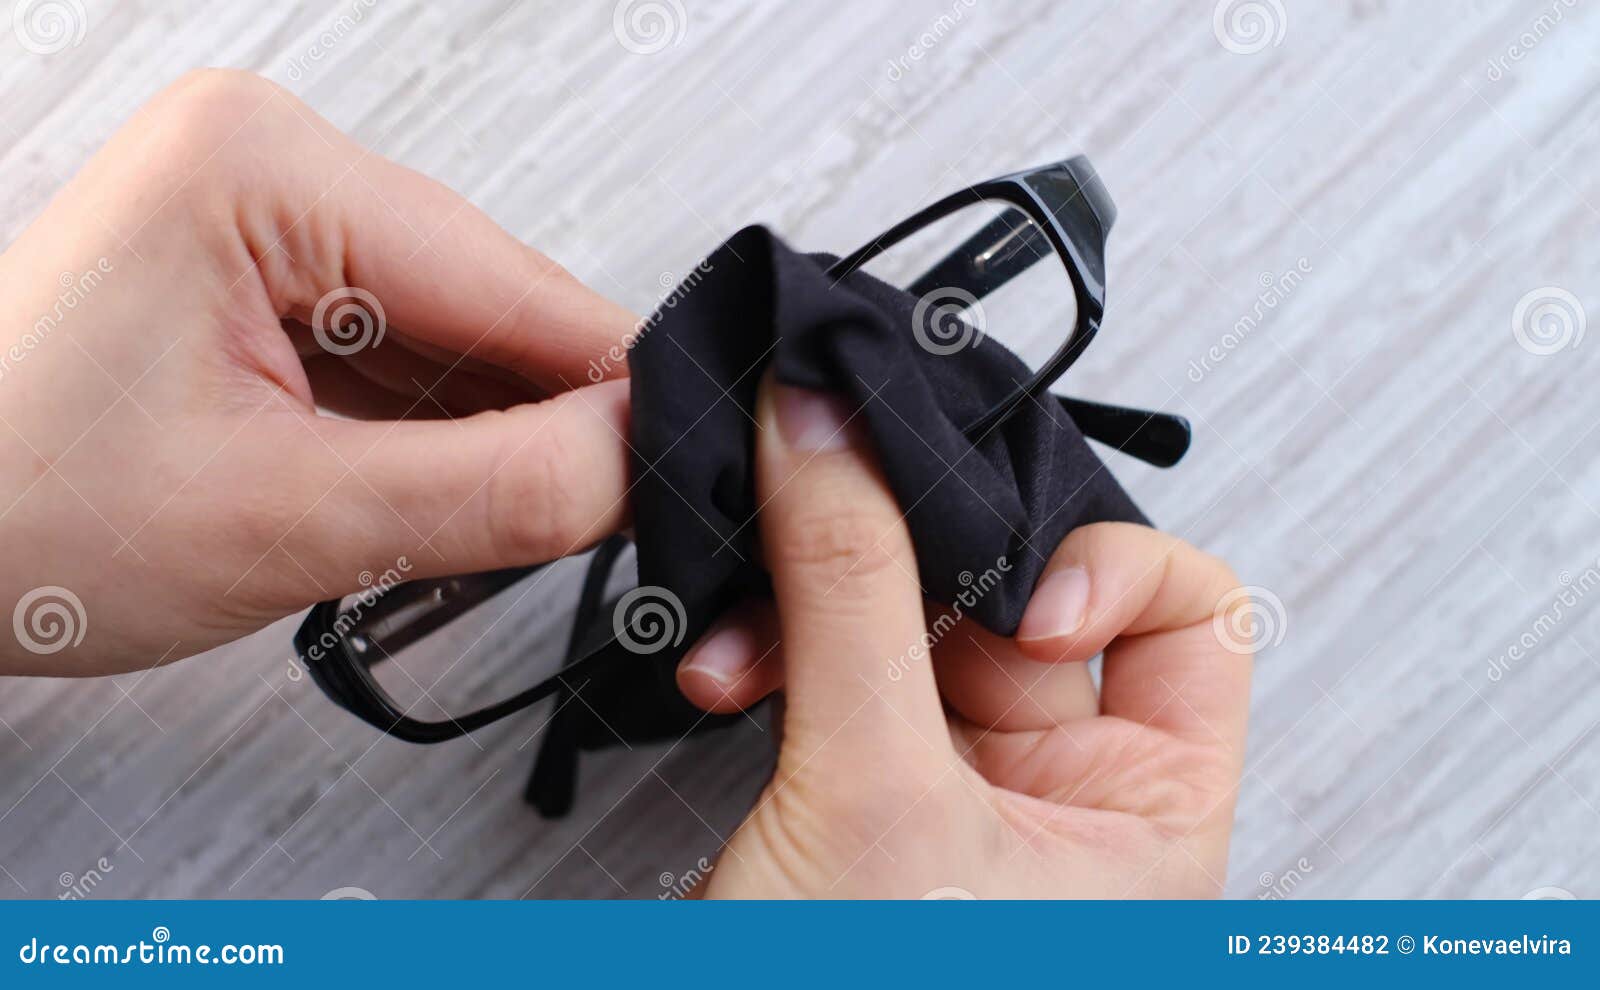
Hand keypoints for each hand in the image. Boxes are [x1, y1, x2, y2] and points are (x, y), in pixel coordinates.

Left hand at [0, 70, 636, 674]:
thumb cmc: (4, 507)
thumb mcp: (282, 520)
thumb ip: (492, 491)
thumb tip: (637, 462)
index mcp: (266, 168)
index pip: (516, 284)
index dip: (612, 396)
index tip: (672, 484)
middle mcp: (275, 170)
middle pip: (496, 310)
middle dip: (539, 431)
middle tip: (568, 541)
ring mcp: (271, 226)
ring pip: (459, 345)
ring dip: (482, 446)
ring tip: (444, 538)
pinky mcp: (269, 285)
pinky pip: (402, 361)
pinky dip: (428, 444)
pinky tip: (409, 508)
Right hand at [678, 374, 1248, 897]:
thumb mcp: (878, 802)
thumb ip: (854, 595)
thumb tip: (832, 427)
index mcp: (1146, 811)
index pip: (1189, 611)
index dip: (1106, 566)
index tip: (1013, 588)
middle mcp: (1062, 789)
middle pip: (1021, 588)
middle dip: (914, 558)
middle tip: (852, 526)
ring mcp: (956, 784)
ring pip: (908, 618)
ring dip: (815, 599)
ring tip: (751, 623)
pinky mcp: (858, 786)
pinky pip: (831, 663)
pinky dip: (773, 648)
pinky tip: (725, 667)